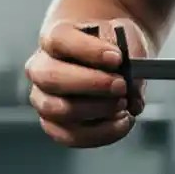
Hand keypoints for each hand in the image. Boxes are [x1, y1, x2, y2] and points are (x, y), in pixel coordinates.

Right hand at [25, 18, 148, 147]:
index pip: (59, 40)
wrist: (110, 60)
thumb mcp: (126, 40)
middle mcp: (41, 68)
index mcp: (54, 38)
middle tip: (121, 86)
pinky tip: (123, 121)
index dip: (87, 49)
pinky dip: (100, 133)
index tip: (117, 57)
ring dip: (95, 110)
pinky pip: (70, 136)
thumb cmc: (113, 48)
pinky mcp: (55, 125)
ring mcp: (44, 99)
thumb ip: (132, 60)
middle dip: (91, 84)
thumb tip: (133, 92)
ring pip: (58, 110)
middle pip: (52, 78)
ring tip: (123, 104)